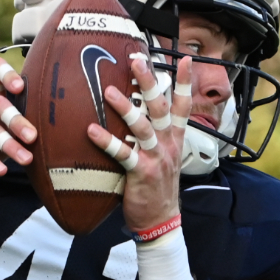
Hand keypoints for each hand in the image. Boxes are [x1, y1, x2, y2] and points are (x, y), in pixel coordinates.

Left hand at [87, 56, 192, 231]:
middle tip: (137, 61)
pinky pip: (123, 155)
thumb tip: (137, 116)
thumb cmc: (157, 187)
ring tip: (109, 91)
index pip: (183, 106)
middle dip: (150, 83)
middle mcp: (168, 145)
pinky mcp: (141, 173)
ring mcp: (157, 158)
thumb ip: (154, 137)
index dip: (186, 82)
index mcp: (174, 139)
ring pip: (143, 128)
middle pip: (161, 108)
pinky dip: (107, 141)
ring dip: (126, 108)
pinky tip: (91, 130)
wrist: (161, 220)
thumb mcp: (163, 158)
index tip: (187, 59)